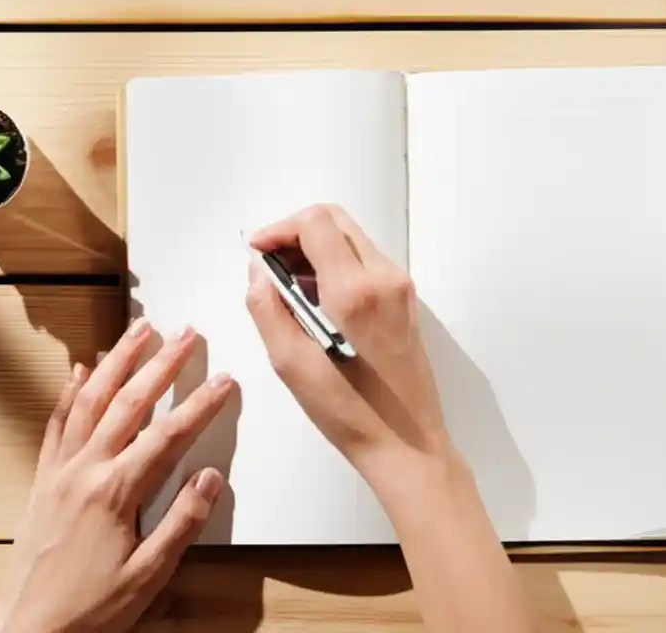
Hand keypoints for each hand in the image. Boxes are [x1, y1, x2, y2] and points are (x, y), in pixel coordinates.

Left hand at [0, 322, 237, 632]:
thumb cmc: (88, 609)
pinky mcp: (42, 481)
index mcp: (116, 493)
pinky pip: (56, 424)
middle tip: (186, 334)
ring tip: (138, 331)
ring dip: (117, 362)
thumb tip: (209, 480)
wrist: (28, 629)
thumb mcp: (148, 575)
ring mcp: (60, 472)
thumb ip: (181, 524)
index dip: (200, 404)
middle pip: (129, 403)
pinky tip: (80, 371)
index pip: (168, 435)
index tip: (223, 380)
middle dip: (161, 364)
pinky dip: (69, 393)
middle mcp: (84, 472)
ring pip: (90, 401)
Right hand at [244, 204, 453, 491]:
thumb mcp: (291, 364)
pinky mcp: (407, 301)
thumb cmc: (349, 413)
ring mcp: (401, 288)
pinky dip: (337, 265)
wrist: (408, 444)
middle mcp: (384, 278)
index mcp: (354, 291)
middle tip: (269, 265)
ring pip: (352, 240)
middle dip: (296, 233)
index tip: (257, 252)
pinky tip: (316, 300)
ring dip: (316, 249)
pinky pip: (367, 262)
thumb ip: (267, 309)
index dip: (278, 229)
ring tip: (288, 287)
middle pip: (336, 222)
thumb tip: (258, 272)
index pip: (315, 223)